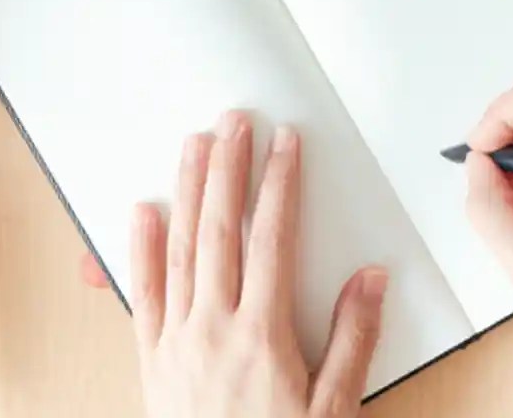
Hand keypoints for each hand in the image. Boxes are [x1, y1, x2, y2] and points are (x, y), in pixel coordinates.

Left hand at [129, 112, 387, 417]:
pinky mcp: (150, 359)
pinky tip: (142, 213)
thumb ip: (353, 340)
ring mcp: (176, 340)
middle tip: (234, 123)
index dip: (279, 184)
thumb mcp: (334, 409)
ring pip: (179, 249)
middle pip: (219, 230)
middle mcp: (212, 327)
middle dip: (228, 169)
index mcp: (261, 334)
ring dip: (186, 191)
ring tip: (193, 146)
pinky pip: (143, 293)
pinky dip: (140, 249)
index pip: (271, 238)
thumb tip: (371, 279)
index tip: (285, 145)